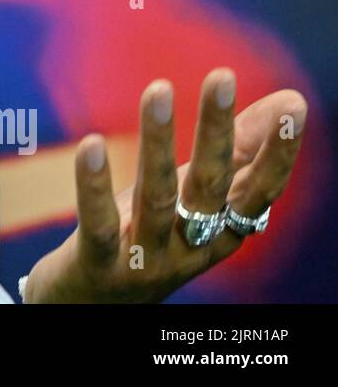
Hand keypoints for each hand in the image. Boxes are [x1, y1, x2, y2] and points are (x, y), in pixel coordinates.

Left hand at [23, 68, 305, 302]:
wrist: (94, 308)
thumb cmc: (152, 237)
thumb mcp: (196, 197)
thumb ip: (239, 151)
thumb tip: (290, 99)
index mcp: (221, 230)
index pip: (258, 191)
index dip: (279, 154)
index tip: (294, 109)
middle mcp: (191, 246)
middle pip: (210, 187)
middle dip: (218, 132)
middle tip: (221, 77)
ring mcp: (146, 259)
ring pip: (156, 198)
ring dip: (157, 142)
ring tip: (158, 90)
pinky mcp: (99, 264)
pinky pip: (99, 223)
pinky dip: (95, 185)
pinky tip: (91, 144)